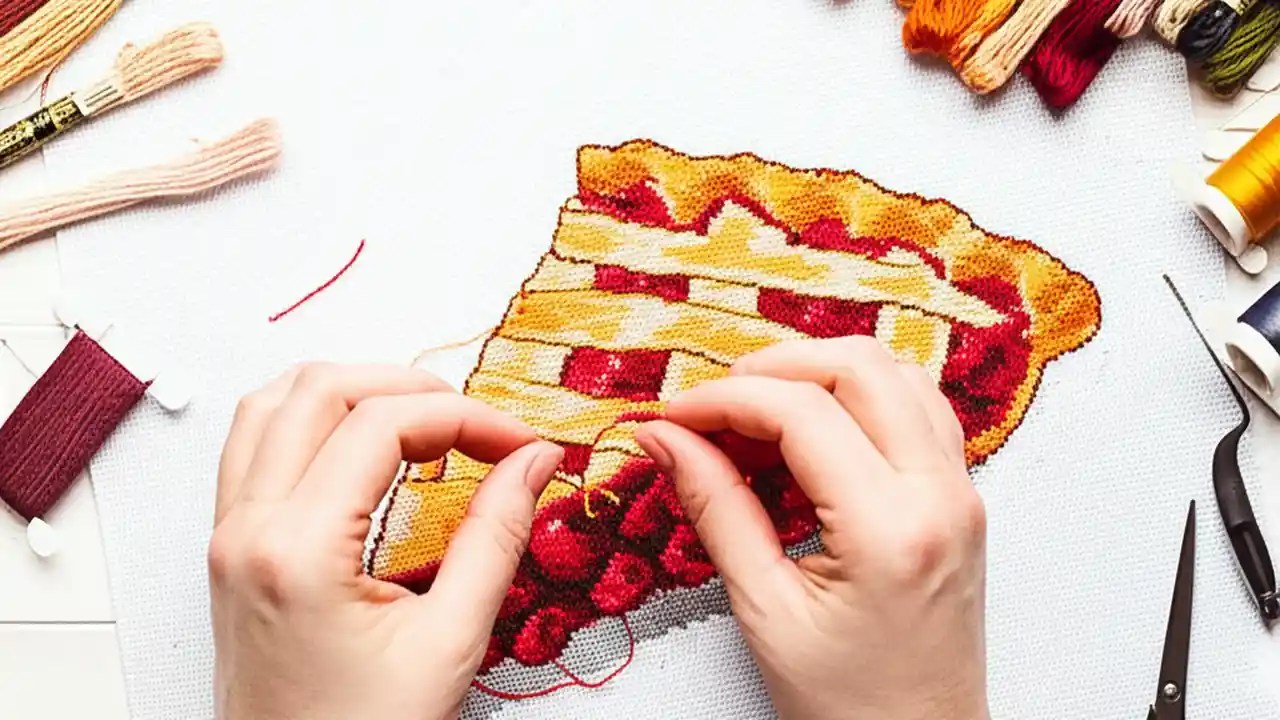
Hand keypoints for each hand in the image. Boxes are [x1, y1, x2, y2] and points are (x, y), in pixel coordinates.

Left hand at [209, 363, 563, 719]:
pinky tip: (364, 444)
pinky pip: (255, 443)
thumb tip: (534, 461)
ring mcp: (229, 536)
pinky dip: (313, 420)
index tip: (519, 444)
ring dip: (354, 391)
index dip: (466, 417)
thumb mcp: (450, 642)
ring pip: (274, 402)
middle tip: (476, 424)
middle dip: (411, 388)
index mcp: (295, 552)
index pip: (382, 426)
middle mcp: (246, 531)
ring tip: (424, 420)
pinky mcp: (230, 548)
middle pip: (319, 389)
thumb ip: (497, 538)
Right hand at [635, 338, 988, 719]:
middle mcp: (941, 494)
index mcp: (890, 528)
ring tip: (757, 419)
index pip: (802, 412)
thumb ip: (715, 508)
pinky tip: (812, 434)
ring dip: (819, 375)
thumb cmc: (851, 706)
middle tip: (713, 406)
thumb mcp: (765, 610)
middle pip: (859, 365)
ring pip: (895, 372)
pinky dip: (859, 398)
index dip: (724, 400)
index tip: (673, 416)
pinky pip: (917, 407)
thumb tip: (665, 437)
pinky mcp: (960, 497)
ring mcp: (961, 491)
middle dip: (772, 368)